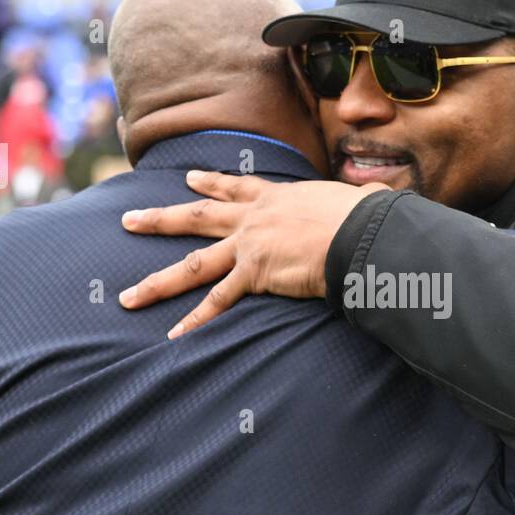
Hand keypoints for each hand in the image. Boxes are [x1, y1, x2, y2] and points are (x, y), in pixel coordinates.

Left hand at [119, 170, 388, 336]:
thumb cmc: (366, 216)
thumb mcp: (356, 200)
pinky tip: (174, 335)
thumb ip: (358, 201)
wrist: (358, 231)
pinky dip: (196, 321)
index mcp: (278, 197)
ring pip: (193, 265)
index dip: (211, 183)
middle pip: (197, 217)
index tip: (190, 178)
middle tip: (129, 220)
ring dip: (158, 283)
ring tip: (127, 297)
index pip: (237, 187)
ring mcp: (249, 245)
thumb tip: (387, 198)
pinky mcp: (254, 273)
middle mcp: (255, 218)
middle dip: (160, 220)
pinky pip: (219, 302)